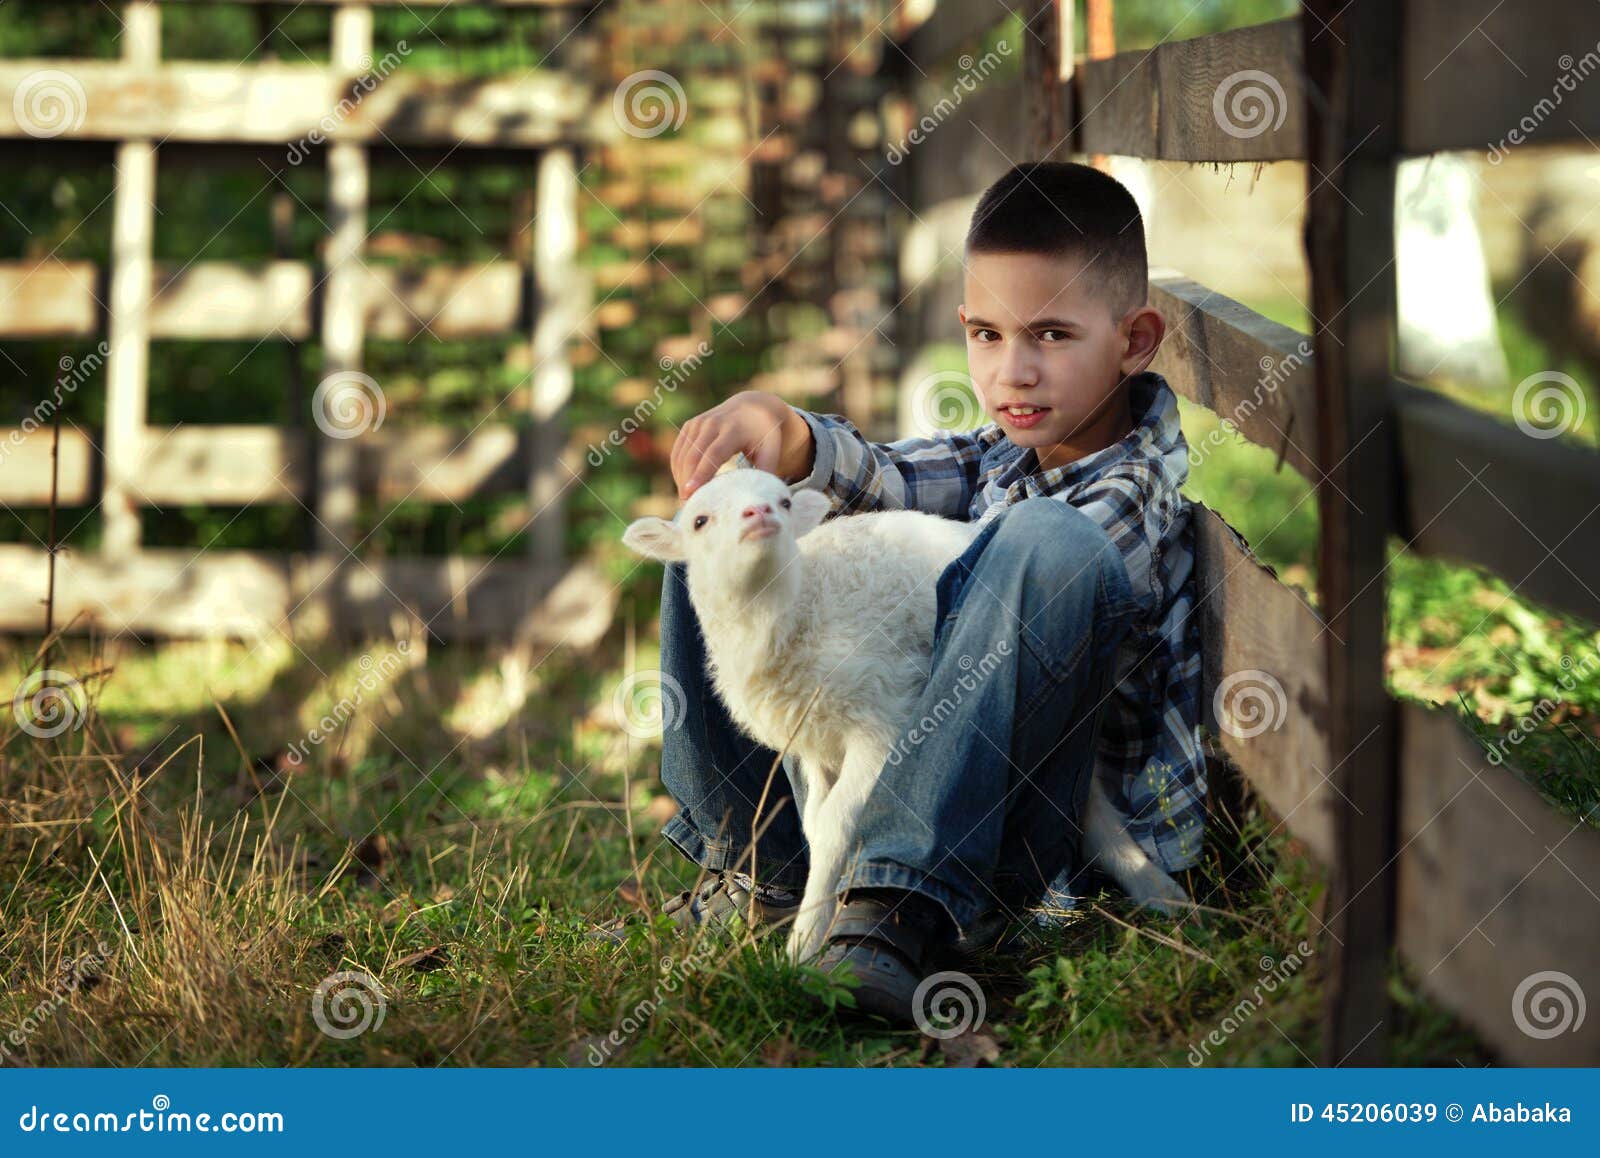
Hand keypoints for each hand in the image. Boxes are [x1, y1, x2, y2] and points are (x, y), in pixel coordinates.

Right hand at [669, 391, 813, 499]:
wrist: (753, 407)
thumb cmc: (764, 436)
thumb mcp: (771, 450)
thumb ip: (766, 472)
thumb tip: (759, 499)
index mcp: (734, 429)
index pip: (714, 453)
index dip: (701, 474)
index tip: (689, 492)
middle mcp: (713, 423)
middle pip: (693, 456)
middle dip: (686, 481)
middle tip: (687, 505)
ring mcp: (699, 422)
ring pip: (682, 455)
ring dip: (680, 478)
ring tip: (687, 499)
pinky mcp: (690, 425)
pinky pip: (678, 451)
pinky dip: (678, 469)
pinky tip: (684, 484)